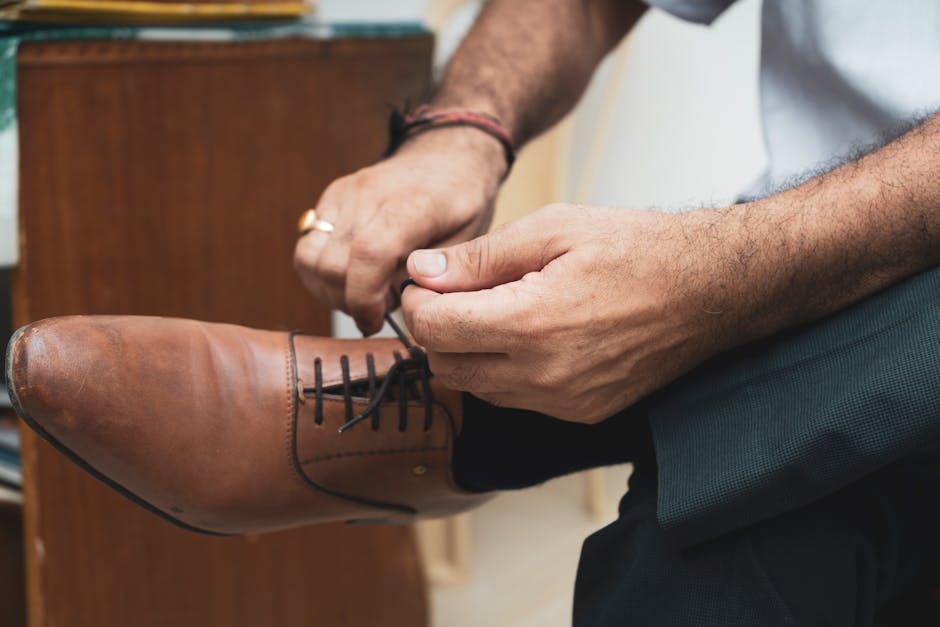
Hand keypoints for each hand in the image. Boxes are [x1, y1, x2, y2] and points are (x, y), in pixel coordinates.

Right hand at [294, 128, 504, 334]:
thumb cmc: (461, 201)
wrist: (445, 157)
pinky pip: (306, 248)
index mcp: (412, 205)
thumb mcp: (471, 240)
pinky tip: (351, 280)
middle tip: (375, 311)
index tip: (375, 321)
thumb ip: (439, 275)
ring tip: (362, 296)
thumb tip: (410, 306)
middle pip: (331, 264)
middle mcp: (369, 194)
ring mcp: (343, 194)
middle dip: (348, 302)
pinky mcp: (328, 199)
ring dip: (328, 291)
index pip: (369, 254)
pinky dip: (321, 275)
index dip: (364, 298)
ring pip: (308, 259)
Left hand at [400, 203, 737, 422]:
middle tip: (456, 292)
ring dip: (467, 352)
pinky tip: (527, 335)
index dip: (417, 301)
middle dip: (436, 329)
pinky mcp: (581, 413)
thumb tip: (422, 271)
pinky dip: (502, 371)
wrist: (709, 288)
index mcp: (531, 323)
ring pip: (475, 387)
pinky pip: (514, 400)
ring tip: (495, 310)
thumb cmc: (635, 248)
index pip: (432, 330)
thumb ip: (480, 257)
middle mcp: (543, 375)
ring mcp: (563, 402)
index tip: (429, 279)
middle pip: (444, 366)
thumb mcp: (553, 229)